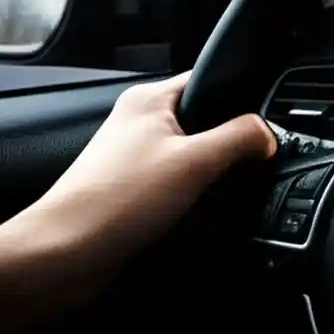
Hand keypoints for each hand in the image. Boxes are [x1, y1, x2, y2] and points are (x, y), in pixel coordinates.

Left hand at [10, 71, 275, 278]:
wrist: (65, 253)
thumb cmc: (116, 201)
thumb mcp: (195, 163)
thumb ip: (240, 139)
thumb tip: (268, 133)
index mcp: (149, 99)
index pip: (209, 80)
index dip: (242, 99)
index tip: (266, 125)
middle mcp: (139, 122)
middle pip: (204, 121)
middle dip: (228, 144)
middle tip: (246, 165)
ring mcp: (133, 157)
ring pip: (191, 156)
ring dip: (210, 174)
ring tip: (217, 192)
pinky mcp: (132, 190)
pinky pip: (177, 183)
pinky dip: (192, 195)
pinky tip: (197, 212)